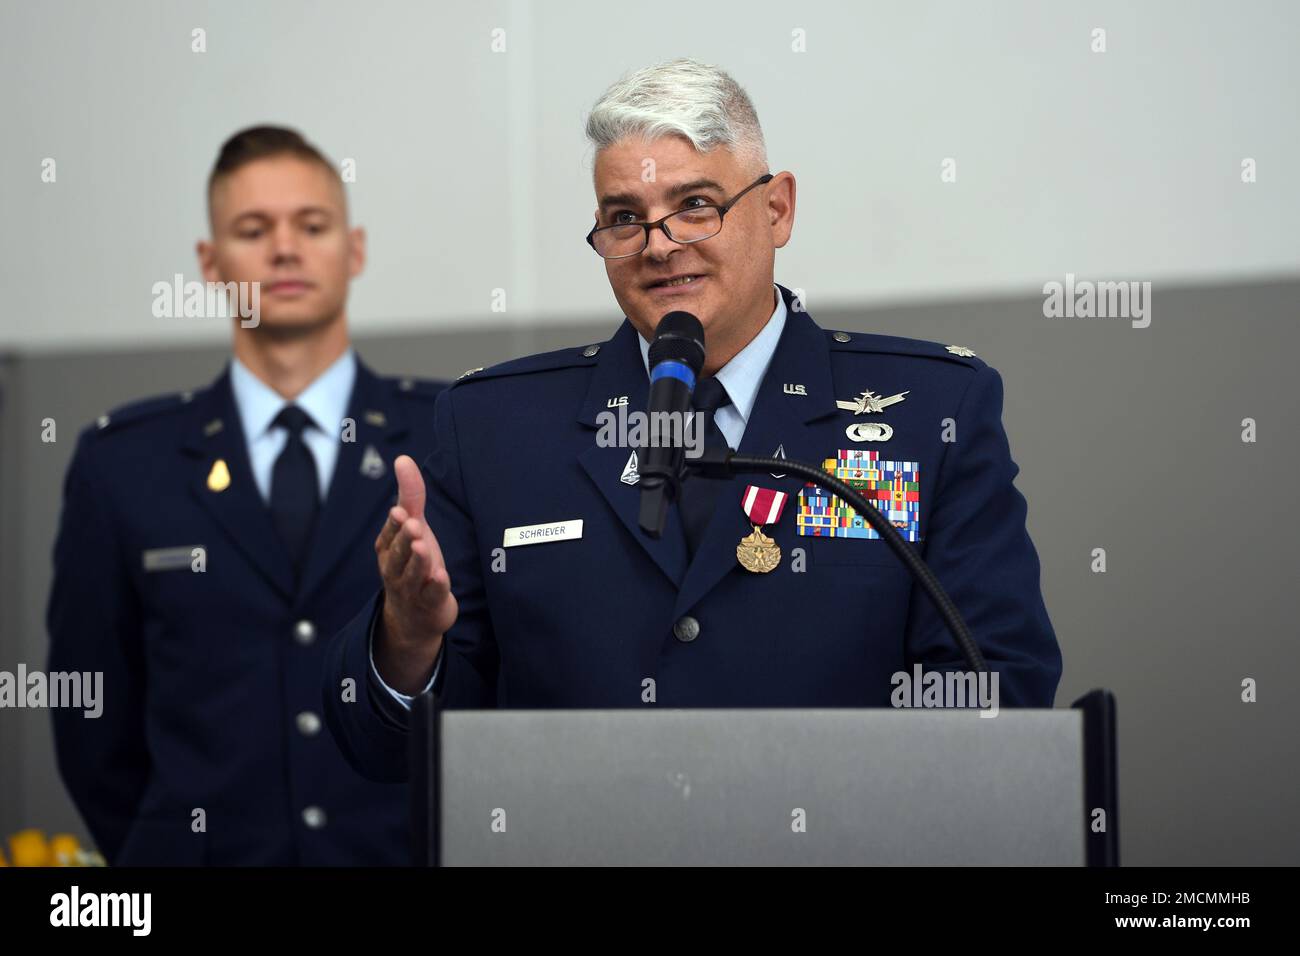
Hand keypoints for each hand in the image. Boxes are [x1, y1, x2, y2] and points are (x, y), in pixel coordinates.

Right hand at [372, 455, 457, 692]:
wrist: (416, 614)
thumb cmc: (413, 561)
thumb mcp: (413, 527)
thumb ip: (410, 495)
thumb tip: (403, 458)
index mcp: (388, 549)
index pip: (390, 534)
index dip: (395, 525)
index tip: (400, 512)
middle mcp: (395, 569)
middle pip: (398, 554)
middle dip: (404, 540)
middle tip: (413, 525)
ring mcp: (412, 589)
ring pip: (412, 575)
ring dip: (418, 561)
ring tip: (423, 546)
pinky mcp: (430, 604)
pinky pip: (432, 595)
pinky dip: (435, 587)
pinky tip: (441, 576)